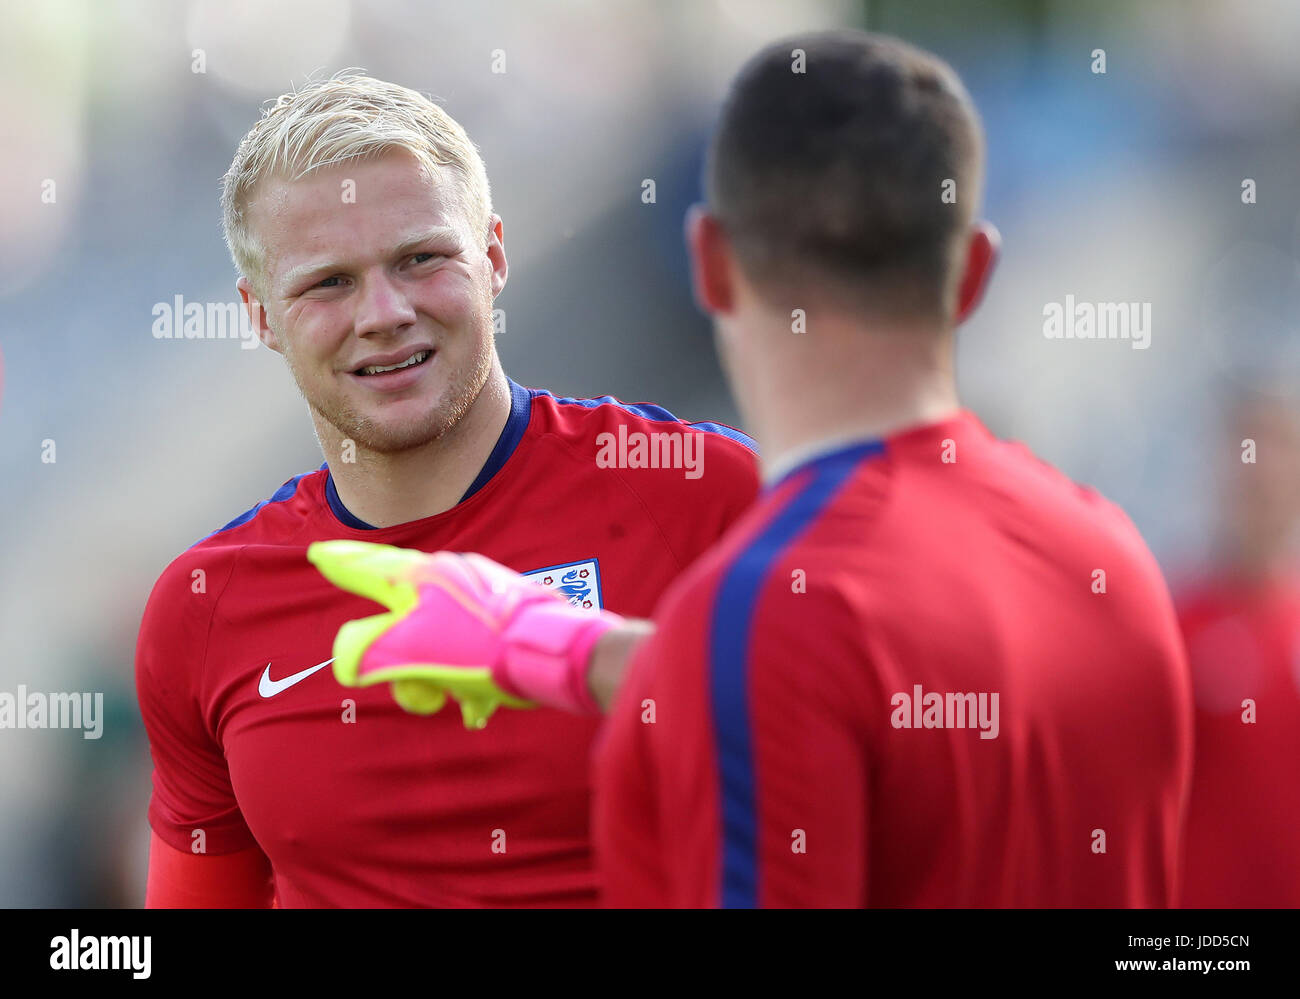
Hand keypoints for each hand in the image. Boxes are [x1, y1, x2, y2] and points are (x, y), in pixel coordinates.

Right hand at [307, 541, 618, 728]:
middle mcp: (447, 575)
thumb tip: (348, 660)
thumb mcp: (408, 654)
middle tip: (421, 688)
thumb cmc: (475, 648)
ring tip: (461, 699)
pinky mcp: (502, 611)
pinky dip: (468, 677)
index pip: (367, 567)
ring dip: (440, 676)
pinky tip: (480, 706)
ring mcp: (477, 591)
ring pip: (436, 639)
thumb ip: (367, 653)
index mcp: (419, 577)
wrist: (547, 650)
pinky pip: (469, 647)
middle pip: (402, 617)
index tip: (319, 555)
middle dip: (405, 662)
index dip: (341, 565)